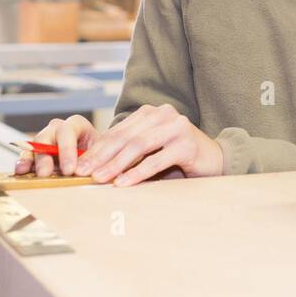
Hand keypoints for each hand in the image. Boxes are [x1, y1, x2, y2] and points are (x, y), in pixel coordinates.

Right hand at [15, 114, 99, 177]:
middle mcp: (58, 129)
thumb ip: (93, 160)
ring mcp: (45, 140)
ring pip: (33, 146)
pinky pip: (26, 155)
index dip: (67, 150)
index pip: (68, 131)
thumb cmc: (99, 153)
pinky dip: (23, 163)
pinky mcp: (36, 152)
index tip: (70, 170)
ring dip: (29, 159)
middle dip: (45, 157)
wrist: (94, 157)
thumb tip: (83, 172)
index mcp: (76, 125)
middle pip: (46, 138)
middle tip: (45, 173)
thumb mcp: (101, 154)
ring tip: (25, 171)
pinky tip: (20, 171)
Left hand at [75, 103, 223, 186]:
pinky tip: (124, 183)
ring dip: (116, 165)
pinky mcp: (186, 144)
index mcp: (150, 113)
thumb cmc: (178, 157)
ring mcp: (176, 127)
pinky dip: (137, 173)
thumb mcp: (150, 150)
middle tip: (84, 173)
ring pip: (139, 146)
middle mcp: (163, 115)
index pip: (118, 131)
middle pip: (125, 137)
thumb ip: (128, 150)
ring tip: (100, 179)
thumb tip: (93, 164)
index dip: (97, 149)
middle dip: (102, 157)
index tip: (80, 165)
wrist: (215, 159)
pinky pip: (156, 160)